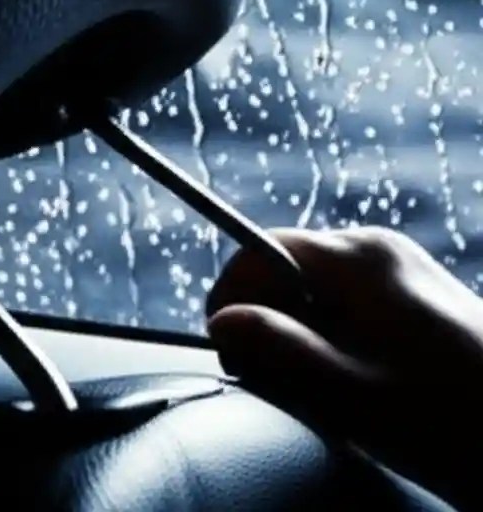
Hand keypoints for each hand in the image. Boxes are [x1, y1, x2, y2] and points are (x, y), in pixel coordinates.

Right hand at [207, 227, 482, 507]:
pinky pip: (345, 309)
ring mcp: (399, 272)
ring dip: (301, 342)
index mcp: (358, 259)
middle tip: (283, 386)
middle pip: (283, 274)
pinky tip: (356, 387)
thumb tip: (221, 322)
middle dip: (269, 327)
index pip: (257, 252)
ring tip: (327, 393)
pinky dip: (333, 344)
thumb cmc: (453, 423)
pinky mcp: (412, 298)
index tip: (230, 355)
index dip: (230, 301)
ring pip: (312, 295)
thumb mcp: (350, 394)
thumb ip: (277, 350)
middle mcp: (377, 251)